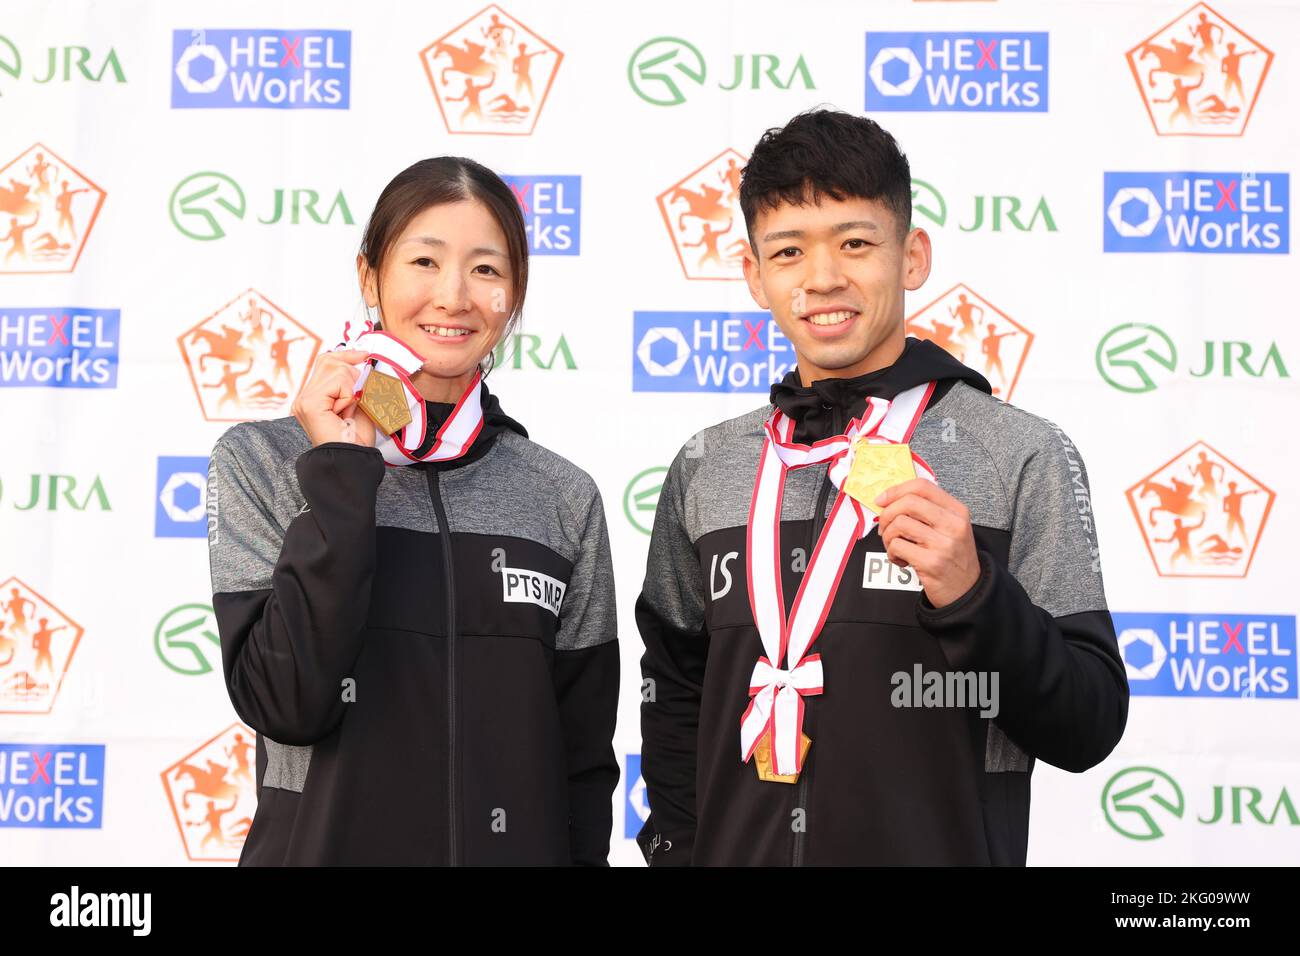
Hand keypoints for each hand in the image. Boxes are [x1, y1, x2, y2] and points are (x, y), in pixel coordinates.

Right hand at [291, 349, 377, 447]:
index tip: (365, 354)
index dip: (346, 355)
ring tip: (348, 412)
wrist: (352, 459)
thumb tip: (362, 358)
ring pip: (336, 369)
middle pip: (329, 361)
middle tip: (358, 400)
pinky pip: (338, 381)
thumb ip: (355, 381)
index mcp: (313, 397)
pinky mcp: (309, 403)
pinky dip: (349, 396)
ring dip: (352, 389)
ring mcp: (303, 400)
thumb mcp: (359, 402)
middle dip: (352, 375)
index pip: (325, 362)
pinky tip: (344, 414)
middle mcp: (303, 397)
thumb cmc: (357, 438)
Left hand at [874, 478, 979, 608]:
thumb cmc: (953, 557)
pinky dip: (891, 553)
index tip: (882, 500)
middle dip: (887, 514)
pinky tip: (901, 559)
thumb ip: (927, 511)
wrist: (967, 590)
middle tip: (885, 527)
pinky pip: (897, 546)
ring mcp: (943, 544)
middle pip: (908, 502)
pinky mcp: (931, 562)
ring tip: (896, 547)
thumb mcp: (950, 528)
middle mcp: (953, 525)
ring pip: (899, 524)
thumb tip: (889, 500)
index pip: (922, 487)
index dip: (896, 490)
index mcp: (957, 511)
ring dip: (888, 537)